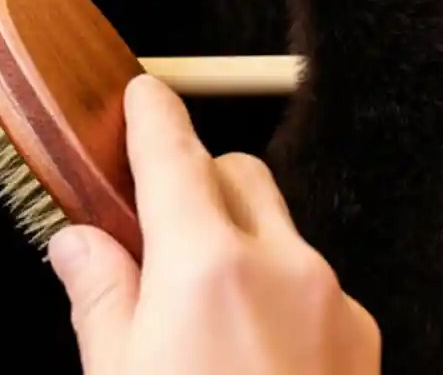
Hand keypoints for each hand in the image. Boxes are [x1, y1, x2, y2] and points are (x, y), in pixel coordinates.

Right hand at [46, 74, 380, 374]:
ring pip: (280, 229)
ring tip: (202, 310)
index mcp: (207, 265)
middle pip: (237, 173)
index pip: (174, 151)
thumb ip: (101, 296)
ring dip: (241, 240)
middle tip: (155, 227)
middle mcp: (282, 266)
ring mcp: (333, 301)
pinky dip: (281, 290)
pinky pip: (315, 282)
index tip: (139, 94)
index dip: (149, 113)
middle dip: (197, 181)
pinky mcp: (363, 338)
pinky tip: (253, 351)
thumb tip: (80, 243)